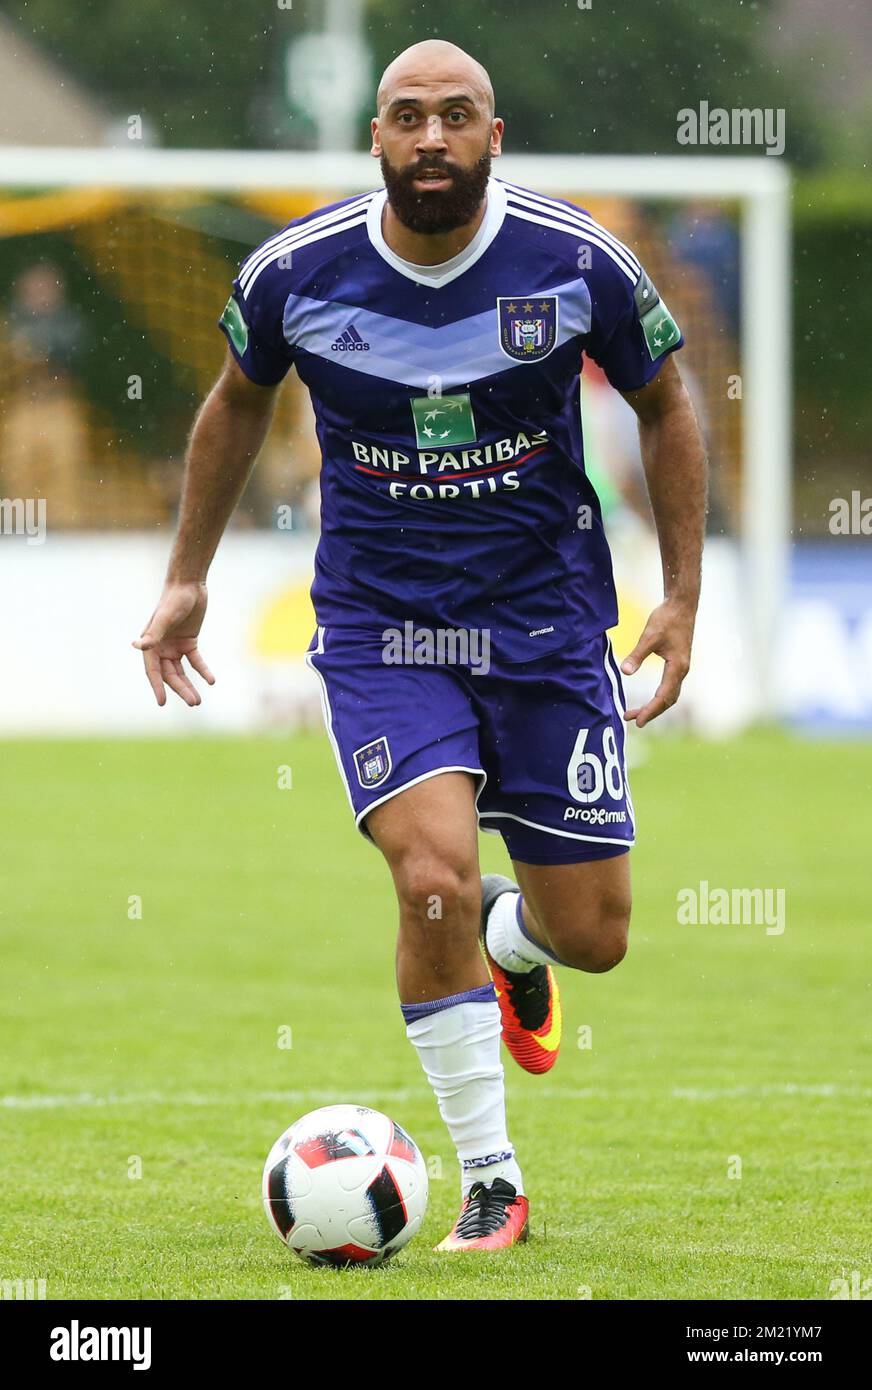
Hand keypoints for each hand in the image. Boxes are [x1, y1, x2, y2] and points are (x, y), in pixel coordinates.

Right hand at [133, 581, 214, 707]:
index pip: (153, 671)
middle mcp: (161, 647)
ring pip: (182, 671)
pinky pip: (195, 661)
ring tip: (198, 701)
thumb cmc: (174, 599)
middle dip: (180, 689)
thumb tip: (137, 646)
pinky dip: (202, 671)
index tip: (162, 702)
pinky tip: (211, 680)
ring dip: (189, 685)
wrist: (189, 584)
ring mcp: (175, 646)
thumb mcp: (165, 618)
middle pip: (170, 674)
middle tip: (193, 702)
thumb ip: (153, 634)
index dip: (157, 687)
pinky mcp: (189, 642)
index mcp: (151, 643)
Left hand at [619, 599, 693, 727]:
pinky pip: (670, 687)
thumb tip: (625, 672)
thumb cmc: (667, 619)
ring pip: (670, 695)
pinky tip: (649, 699)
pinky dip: (659, 697)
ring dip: (654, 706)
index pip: (663, 697)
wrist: (682, 606)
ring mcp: (681, 668)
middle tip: (632, 720)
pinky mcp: (678, 664)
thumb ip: (637, 655)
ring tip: (635, 713)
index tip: (638, 721)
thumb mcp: (648, 637)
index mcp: (677, 667)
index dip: (650, 711)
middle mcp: (682, 671)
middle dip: (651, 712)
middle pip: (668, 700)